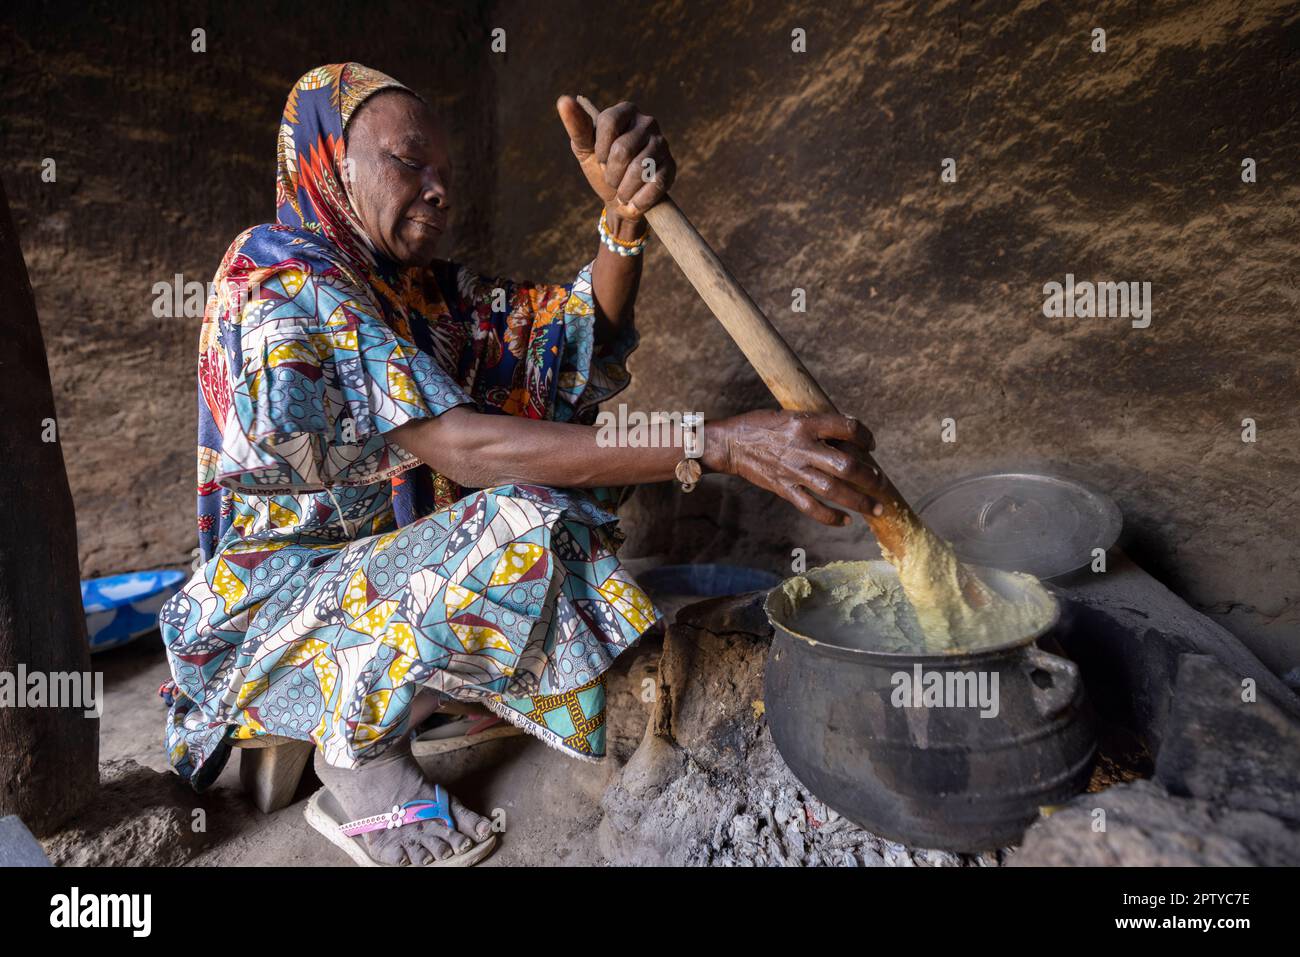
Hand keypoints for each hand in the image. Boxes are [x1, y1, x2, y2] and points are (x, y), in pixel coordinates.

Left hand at [556, 96, 675, 220]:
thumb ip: (577, 126)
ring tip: (622, 192)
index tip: (600, 159)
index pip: (609, 122)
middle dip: (611, 173)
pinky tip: (634, 201)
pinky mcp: (671, 166)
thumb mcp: (585, 149)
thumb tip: (563, 99)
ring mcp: (662, 144)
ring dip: (624, 189)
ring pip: (640, 169)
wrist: (620, 199)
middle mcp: (647, 122)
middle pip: (623, 149)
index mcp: (625, 111)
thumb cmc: (601, 168)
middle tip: (611, 180)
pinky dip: (639, 199)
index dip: (600, 149)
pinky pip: (655, 184)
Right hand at [703, 411, 884, 525]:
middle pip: (846, 465)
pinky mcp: (784, 488)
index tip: (871, 444)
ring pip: (834, 490)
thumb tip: (848, 440)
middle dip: (870, 477)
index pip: (847, 428)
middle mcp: (802, 447)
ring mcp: (793, 471)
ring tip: (877, 508)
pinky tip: (846, 520)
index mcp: (806, 424)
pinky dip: (831, 517)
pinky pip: (811, 508)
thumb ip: (818, 426)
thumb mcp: (791, 415)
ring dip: (860, 501)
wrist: (731, 444)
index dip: (866, 436)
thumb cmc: (762, 425)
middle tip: (881, 483)